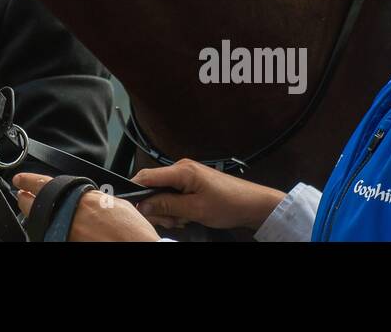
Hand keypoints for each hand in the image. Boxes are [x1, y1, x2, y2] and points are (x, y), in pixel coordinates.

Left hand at [13, 172, 158, 240]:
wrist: (136, 247)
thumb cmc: (131, 231)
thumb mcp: (114, 203)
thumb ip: (95, 199)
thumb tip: (88, 200)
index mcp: (80, 199)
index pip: (45, 185)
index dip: (29, 180)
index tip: (20, 179)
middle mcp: (69, 217)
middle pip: (34, 206)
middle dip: (26, 200)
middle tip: (22, 196)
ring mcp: (67, 234)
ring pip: (41, 224)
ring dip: (37, 216)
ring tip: (33, 210)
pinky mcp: (67, 245)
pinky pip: (52, 236)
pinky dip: (50, 230)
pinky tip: (53, 227)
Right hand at [130, 159, 285, 231]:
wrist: (254, 204)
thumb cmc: (230, 204)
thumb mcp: (195, 210)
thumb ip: (167, 205)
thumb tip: (144, 205)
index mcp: (181, 170)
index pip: (146, 176)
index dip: (136, 192)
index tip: (136, 210)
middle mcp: (182, 168)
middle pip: (153, 186)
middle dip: (157, 206)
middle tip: (170, 221)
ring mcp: (187, 174)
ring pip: (163, 192)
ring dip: (168, 209)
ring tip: (183, 219)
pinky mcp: (192, 181)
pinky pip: (174, 193)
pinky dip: (177, 206)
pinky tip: (187, 215)